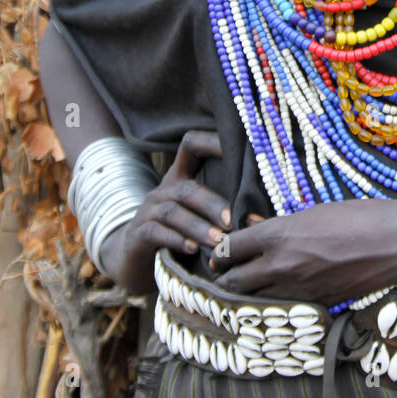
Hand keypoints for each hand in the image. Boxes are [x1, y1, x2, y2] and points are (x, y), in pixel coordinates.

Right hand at [100, 129, 230, 293]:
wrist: (134, 256)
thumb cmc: (179, 232)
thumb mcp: (198, 213)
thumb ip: (221, 205)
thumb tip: (262, 211)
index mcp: (181, 176)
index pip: (192, 145)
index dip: (212, 142)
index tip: (239, 149)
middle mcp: (164, 189)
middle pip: (188, 189)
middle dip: (213, 205)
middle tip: (234, 221)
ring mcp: (149, 210)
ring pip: (174, 212)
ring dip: (199, 226)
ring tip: (220, 241)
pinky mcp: (139, 234)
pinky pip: (156, 232)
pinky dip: (176, 240)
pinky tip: (193, 249)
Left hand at [210, 197, 396, 306]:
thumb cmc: (359, 216)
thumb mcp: (314, 211)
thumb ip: (281, 225)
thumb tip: (253, 227)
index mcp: (279, 234)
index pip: (229, 249)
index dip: (218, 253)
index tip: (218, 254)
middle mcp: (282, 265)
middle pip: (233, 283)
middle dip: (225, 280)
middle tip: (225, 275)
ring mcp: (299, 290)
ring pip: (255, 301)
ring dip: (248, 295)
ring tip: (248, 287)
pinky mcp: (317, 305)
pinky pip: (284, 307)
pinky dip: (276, 303)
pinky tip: (280, 295)